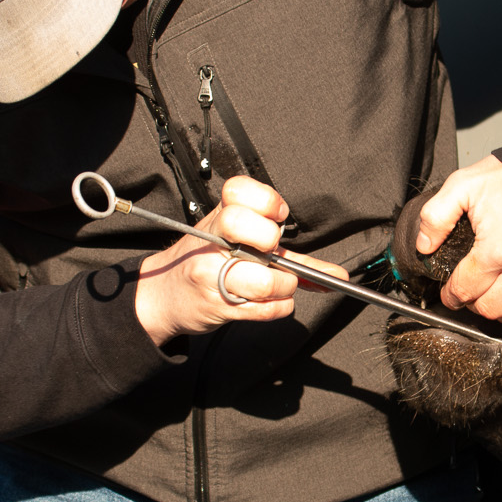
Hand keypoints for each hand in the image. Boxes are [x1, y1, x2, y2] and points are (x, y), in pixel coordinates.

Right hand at [133, 176, 348, 346]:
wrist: (163, 295)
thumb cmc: (207, 264)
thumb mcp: (240, 245)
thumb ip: (293, 258)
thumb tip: (338, 275)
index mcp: (219, 216)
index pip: (240, 192)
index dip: (266, 202)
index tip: (276, 216)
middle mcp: (213, 241)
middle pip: (250, 229)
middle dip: (271, 246)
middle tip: (269, 254)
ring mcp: (211, 273)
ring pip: (265, 280)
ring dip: (282, 287)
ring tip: (273, 285)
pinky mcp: (216, 304)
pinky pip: (265, 309)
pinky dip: (277, 308)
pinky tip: (267, 303)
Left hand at [415, 156, 501, 341]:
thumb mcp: (465, 184)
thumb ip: (436, 216)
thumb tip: (424, 246)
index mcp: (497, 249)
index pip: (464, 291)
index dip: (451, 294)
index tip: (451, 291)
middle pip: (488, 310)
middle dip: (473, 304)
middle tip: (472, 292)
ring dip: (500, 316)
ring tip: (495, 300)